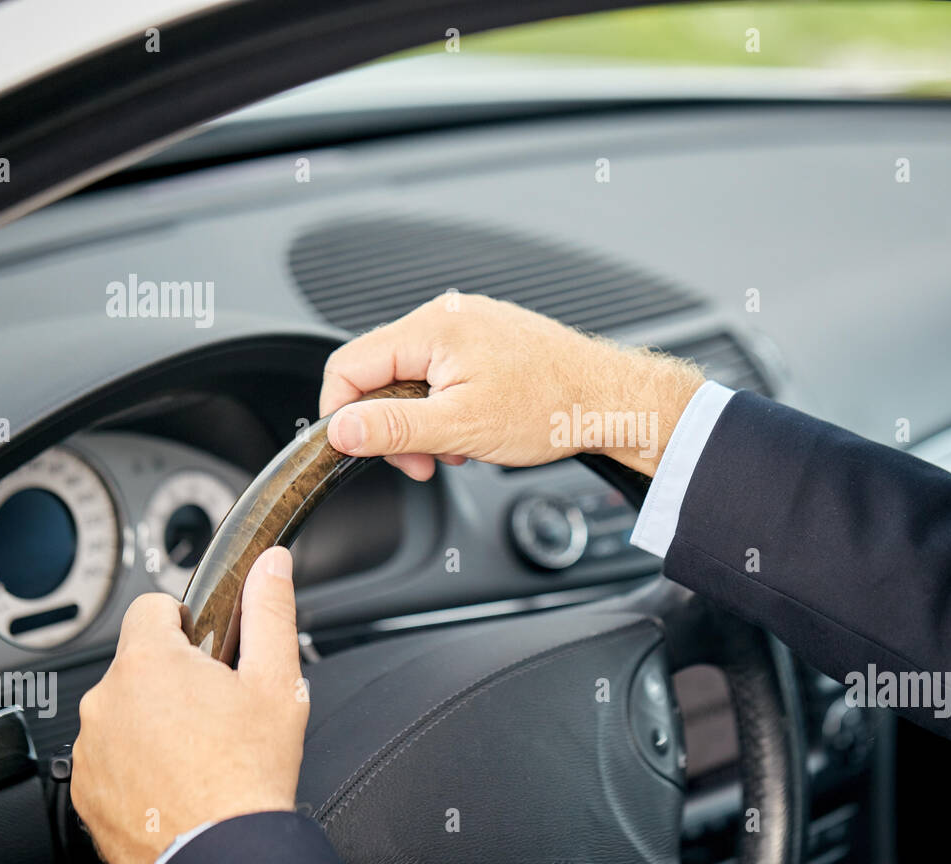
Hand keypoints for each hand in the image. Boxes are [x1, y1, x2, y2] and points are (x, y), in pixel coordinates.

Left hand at [71, 547, 307, 863]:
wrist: (221, 851)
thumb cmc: (249, 773)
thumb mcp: (276, 682)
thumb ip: (269, 611)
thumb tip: (270, 565)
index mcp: (150, 661)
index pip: (150, 606)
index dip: (185, 622)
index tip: (206, 650)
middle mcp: (107, 699)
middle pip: (139, 664)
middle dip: (174, 678)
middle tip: (216, 710)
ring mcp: (92, 747)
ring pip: (124, 711)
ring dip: (153, 721)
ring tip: (198, 751)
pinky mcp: (85, 788)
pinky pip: (111, 757)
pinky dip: (137, 763)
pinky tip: (175, 780)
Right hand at [319, 294, 704, 479]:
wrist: (609, 399)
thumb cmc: (552, 406)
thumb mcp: (461, 428)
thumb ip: (393, 428)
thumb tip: (340, 430)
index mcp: (432, 327)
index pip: (349, 364)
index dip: (342, 413)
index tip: (356, 449)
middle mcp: (447, 315)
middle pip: (381, 372)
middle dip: (394, 425)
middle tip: (424, 462)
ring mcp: (469, 324)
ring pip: (415, 377)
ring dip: (425, 422)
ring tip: (460, 447)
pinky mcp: (488, 339)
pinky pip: (445, 373)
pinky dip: (449, 407)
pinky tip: (476, 429)